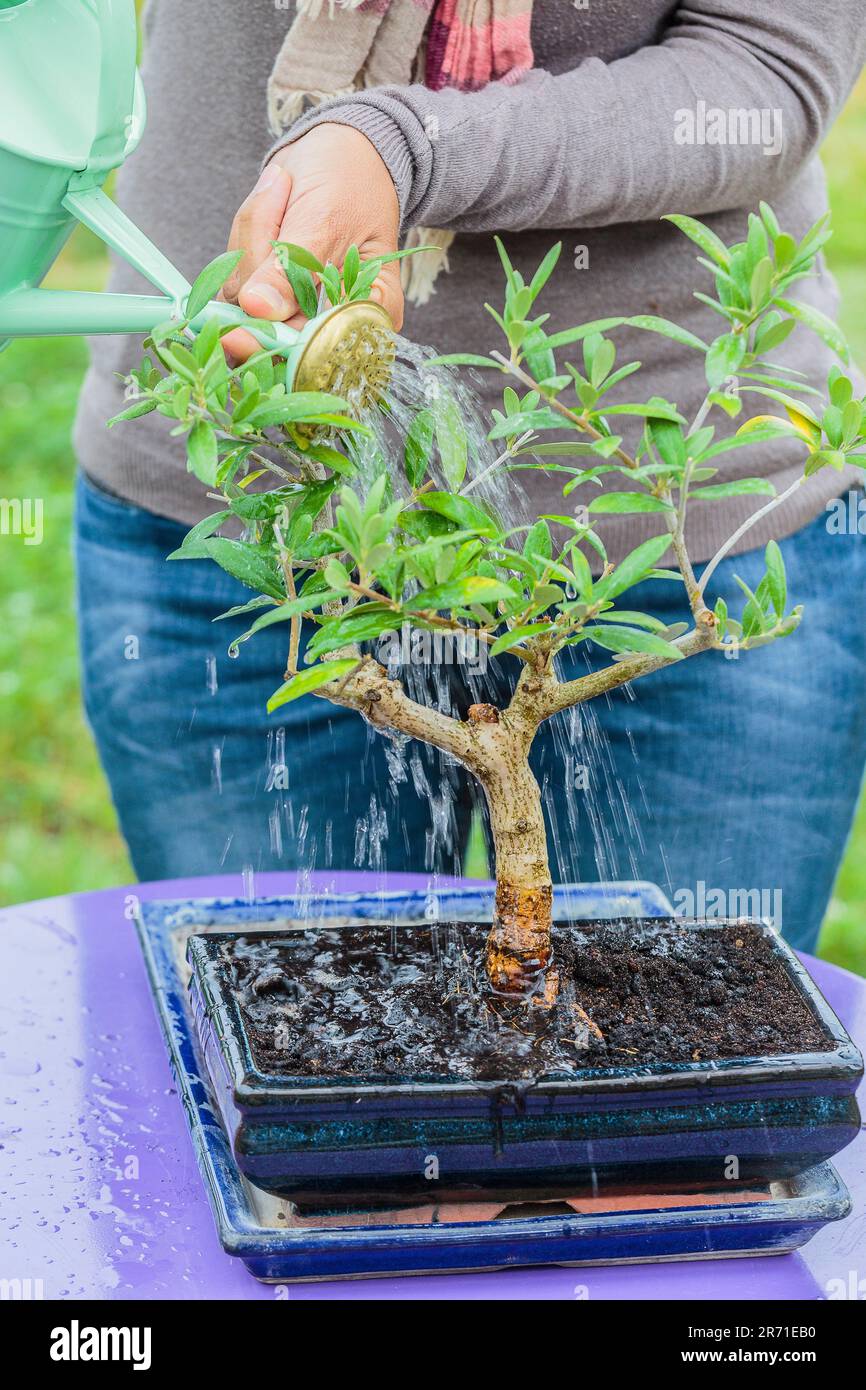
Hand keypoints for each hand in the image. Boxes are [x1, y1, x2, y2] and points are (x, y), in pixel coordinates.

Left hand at [221, 124, 401, 361]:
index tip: (237, 334)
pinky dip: (242, 240)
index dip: (275, 346)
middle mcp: (332, 324)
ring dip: (250, 242)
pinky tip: (273, 206)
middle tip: (283, 194)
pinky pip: (233, 282)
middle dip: (261, 267)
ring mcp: (296, 311)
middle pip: (274, 331)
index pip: (318, 351)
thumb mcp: (322, 218)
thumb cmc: (348, 180)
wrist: (342, 149)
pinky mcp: (267, 296)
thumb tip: (256, 309)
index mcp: (365, 315)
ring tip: (284, 194)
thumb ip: (289, 268)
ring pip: (245, 305)